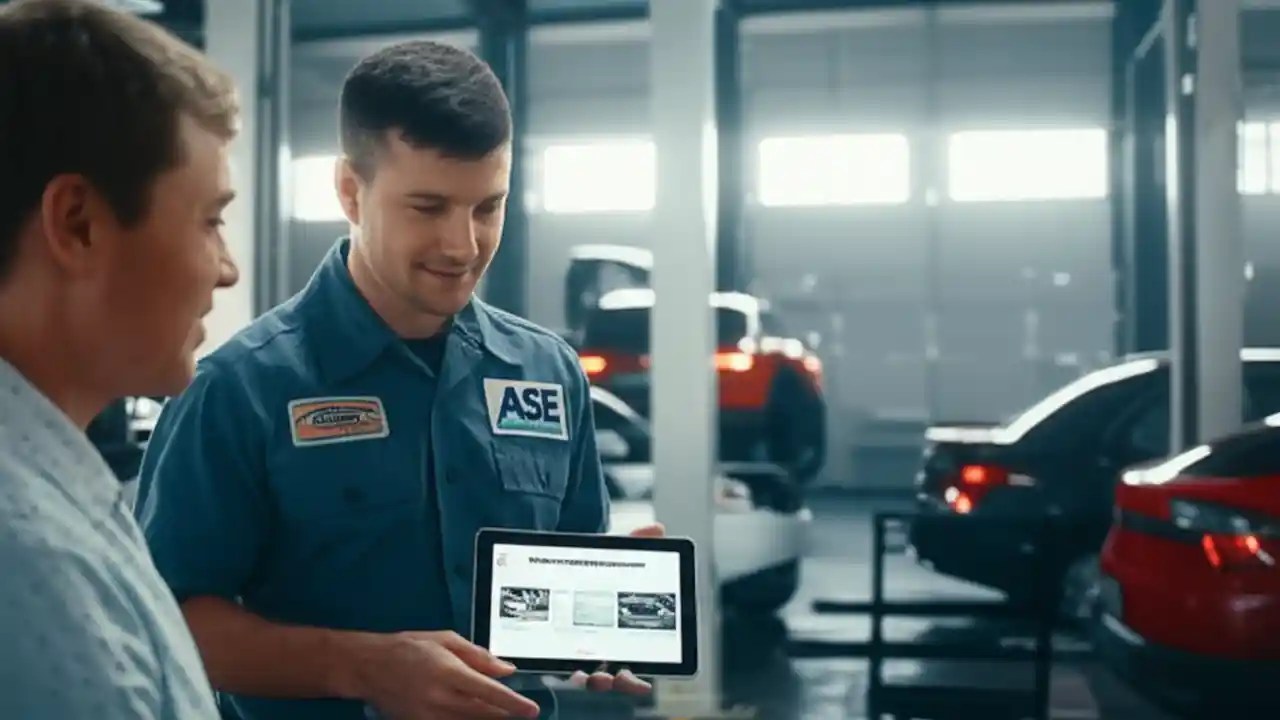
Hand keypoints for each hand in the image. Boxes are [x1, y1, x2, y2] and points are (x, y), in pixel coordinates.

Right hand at [356, 631, 539, 719]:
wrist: (368, 666)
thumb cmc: (409, 647)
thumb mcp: (445, 640)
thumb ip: (478, 655)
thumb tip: (506, 669)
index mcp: (449, 672)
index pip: (489, 692)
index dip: (513, 703)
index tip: (532, 709)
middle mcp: (440, 697)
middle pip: (483, 713)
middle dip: (505, 716)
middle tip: (524, 715)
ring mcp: (429, 715)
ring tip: (503, 717)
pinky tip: (476, 719)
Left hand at [565, 523, 664, 696]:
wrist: (551, 568)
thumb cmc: (586, 567)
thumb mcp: (607, 556)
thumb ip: (632, 544)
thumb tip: (658, 529)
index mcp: (614, 635)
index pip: (627, 663)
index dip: (634, 679)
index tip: (642, 683)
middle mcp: (595, 650)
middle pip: (608, 677)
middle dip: (613, 683)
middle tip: (611, 679)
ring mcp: (572, 652)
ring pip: (584, 678)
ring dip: (590, 682)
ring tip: (592, 677)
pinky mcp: (550, 650)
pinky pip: (557, 668)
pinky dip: (564, 671)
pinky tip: (567, 669)